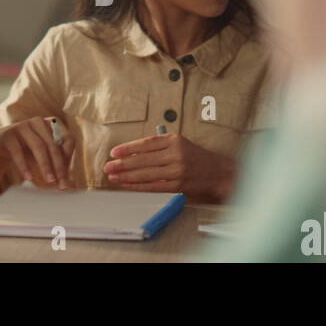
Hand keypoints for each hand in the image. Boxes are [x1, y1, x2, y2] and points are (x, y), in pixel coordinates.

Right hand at [0, 117, 75, 189]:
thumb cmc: (27, 149)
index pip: (68, 139)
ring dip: (45, 165)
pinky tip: (28, 177)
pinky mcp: (9, 135)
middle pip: (53, 145)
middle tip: (61, 184)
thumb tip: (67, 185)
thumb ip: (55, 164)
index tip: (67, 174)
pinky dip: (24, 166)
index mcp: (52, 124)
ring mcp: (23, 126)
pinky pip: (18, 151)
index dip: (69, 157)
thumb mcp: (43, 153)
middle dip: (59, 166)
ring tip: (49, 181)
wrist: (0, 142)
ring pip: (39, 146)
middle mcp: (39, 122)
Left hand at [103, 133, 236, 202]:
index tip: (114, 152)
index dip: (128, 148)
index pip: (146, 143)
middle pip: (143, 159)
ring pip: (146, 174)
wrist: (218, 172)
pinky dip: (138, 186)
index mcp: (174, 140)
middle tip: (108, 166)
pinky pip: (153, 186)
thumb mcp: (180, 143)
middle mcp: (176, 154)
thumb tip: (131, 153)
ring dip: (127, 176)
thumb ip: (159, 146)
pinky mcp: (178, 184)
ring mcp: (177, 170)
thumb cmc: (195, 157)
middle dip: (123, 164)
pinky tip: (127, 185)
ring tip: (113, 177)